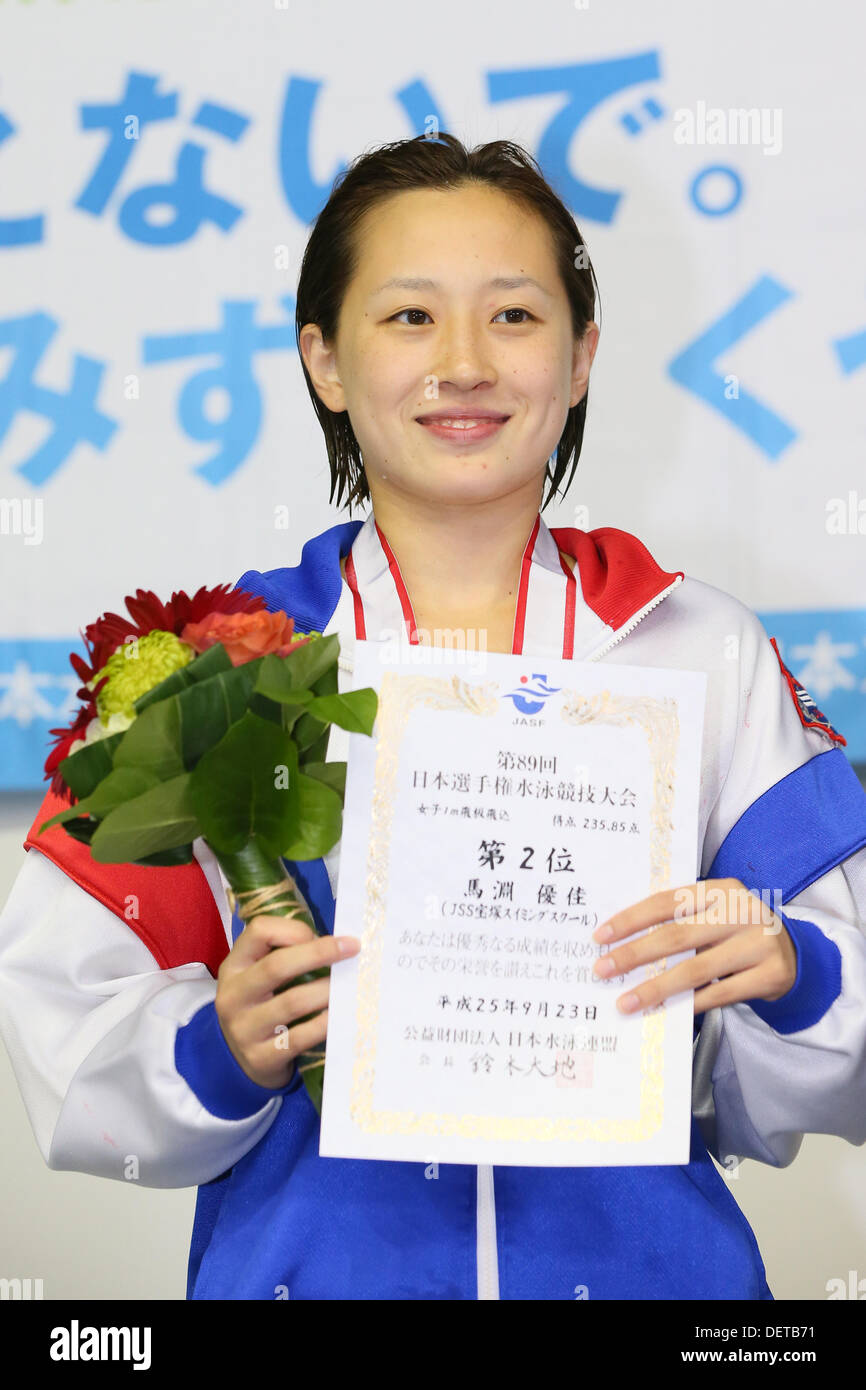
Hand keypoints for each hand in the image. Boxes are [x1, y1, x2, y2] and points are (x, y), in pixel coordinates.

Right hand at [215, 914, 360, 1088]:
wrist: (237, 1061)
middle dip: (319, 953)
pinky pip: (300, 1037)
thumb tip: (336, 944)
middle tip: (352, 948)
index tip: (318, 935)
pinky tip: (340, 1016)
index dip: (293, 929)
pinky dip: (324, 1024)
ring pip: (293, 1002)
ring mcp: (244, 1029)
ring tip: (350, 985)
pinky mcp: (260, 1058)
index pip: (258, 931)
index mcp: (234, 966)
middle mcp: (234, 996)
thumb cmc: (260, 1006)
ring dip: (327, 991)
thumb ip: (284, 955)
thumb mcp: (257, 976)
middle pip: (276, 966)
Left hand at [590, 877, 796, 1015]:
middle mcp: (742, 911)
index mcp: (722, 889)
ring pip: (695, 969)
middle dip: (634, 954)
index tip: (601, 937)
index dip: (631, 919)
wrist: (793, 955)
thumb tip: (623, 942)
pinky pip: (719, 993)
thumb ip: (681, 920)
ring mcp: (759, 943)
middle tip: (604, 970)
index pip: (667, 901)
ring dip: (655, 988)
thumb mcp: (715, 914)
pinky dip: (689, 1004)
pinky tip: (664, 1012)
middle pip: (677, 935)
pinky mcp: (770, 974)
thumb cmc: (738, 932)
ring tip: (626, 1001)